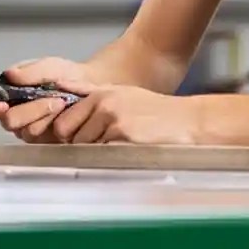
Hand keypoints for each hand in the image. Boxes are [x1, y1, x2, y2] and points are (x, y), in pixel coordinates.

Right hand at [0, 57, 92, 142]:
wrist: (89, 85)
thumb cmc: (63, 74)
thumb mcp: (47, 66)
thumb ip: (29, 72)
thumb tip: (9, 75)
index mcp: (6, 95)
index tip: (2, 104)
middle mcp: (13, 115)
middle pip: (8, 122)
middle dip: (30, 110)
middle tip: (52, 99)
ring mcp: (28, 130)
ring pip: (27, 131)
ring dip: (46, 115)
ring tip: (62, 102)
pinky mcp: (43, 142)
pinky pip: (43, 139)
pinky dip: (55, 123)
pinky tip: (66, 112)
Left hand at [49, 81, 198, 144]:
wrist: (186, 120)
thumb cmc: (155, 111)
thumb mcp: (121, 94)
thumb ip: (91, 94)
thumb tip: (61, 90)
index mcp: (100, 94)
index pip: (63, 121)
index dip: (68, 135)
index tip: (77, 140)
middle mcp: (103, 105)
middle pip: (70, 136)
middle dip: (79, 146)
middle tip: (99, 146)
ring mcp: (112, 120)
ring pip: (86, 148)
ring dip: (97, 153)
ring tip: (119, 146)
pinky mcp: (123, 135)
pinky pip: (102, 155)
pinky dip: (110, 158)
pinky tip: (127, 151)